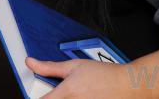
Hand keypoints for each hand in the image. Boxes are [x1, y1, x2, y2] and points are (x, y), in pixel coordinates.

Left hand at [27, 57, 141, 97]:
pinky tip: (82, 97)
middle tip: (58, 93)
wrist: (128, 85)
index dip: (37, 97)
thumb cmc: (104, 74)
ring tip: (75, 94)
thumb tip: (30, 63)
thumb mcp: (74, 66)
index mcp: (67, 93)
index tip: (41, 93)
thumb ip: (50, 67)